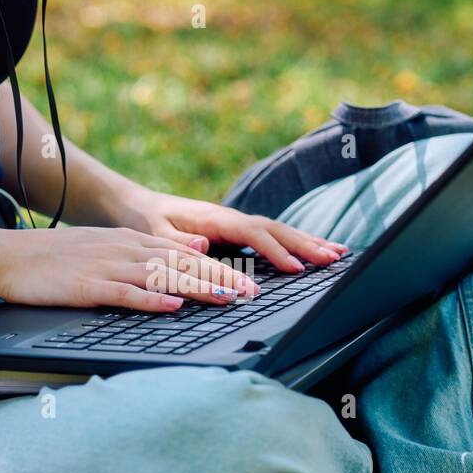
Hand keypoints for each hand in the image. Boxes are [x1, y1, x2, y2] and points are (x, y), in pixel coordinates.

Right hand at [0, 225, 259, 312]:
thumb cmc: (54, 259)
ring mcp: (107, 267)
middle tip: (251, 292)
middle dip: (220, 277)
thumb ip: (145, 253)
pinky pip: (125, 294)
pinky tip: (172, 307)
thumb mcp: (105, 248)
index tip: (247, 282)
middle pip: (181, 264)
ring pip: (161, 277)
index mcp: (130, 242)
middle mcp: (125, 250)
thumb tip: (186, 259)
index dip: (219, 268)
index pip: (184, 254)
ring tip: (226, 298)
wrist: (8, 256)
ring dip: (196, 288)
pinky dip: (150, 301)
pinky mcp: (87, 287)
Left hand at [110, 188, 347, 272]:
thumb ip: (176, 241)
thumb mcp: (152, 233)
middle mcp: (229, 217)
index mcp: (213, 218)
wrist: (134, 204)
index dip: (275, 251)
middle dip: (305, 244)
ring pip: (278, 231)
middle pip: (276, 229)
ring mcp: (234, 223)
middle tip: (334, 259)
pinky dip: (294, 243)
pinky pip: (270, 236)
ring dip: (308, 242)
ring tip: (338, 254)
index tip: (296, 268)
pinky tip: (312, 252)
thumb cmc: (142, 221)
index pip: (253, 233)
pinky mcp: (234, 231)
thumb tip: (203, 247)